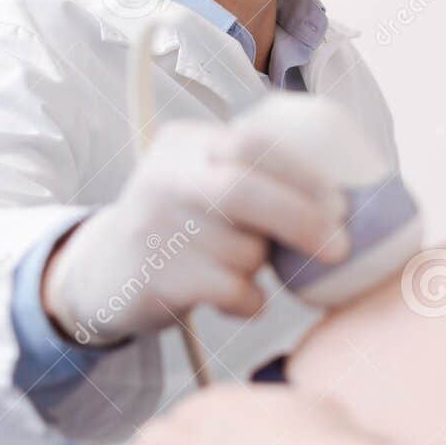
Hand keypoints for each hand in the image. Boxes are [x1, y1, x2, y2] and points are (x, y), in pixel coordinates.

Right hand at [43, 109, 350, 343]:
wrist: (101, 273)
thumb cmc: (182, 226)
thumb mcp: (202, 181)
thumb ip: (255, 176)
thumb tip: (344, 200)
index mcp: (185, 143)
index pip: (252, 143)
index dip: (304, 174)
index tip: (341, 204)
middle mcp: (164, 178)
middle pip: (245, 191)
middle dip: (303, 220)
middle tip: (340, 249)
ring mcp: (154, 228)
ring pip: (242, 250)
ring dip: (261, 267)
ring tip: (245, 268)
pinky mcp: (153, 277)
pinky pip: (229, 291)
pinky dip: (250, 301)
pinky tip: (239, 299)